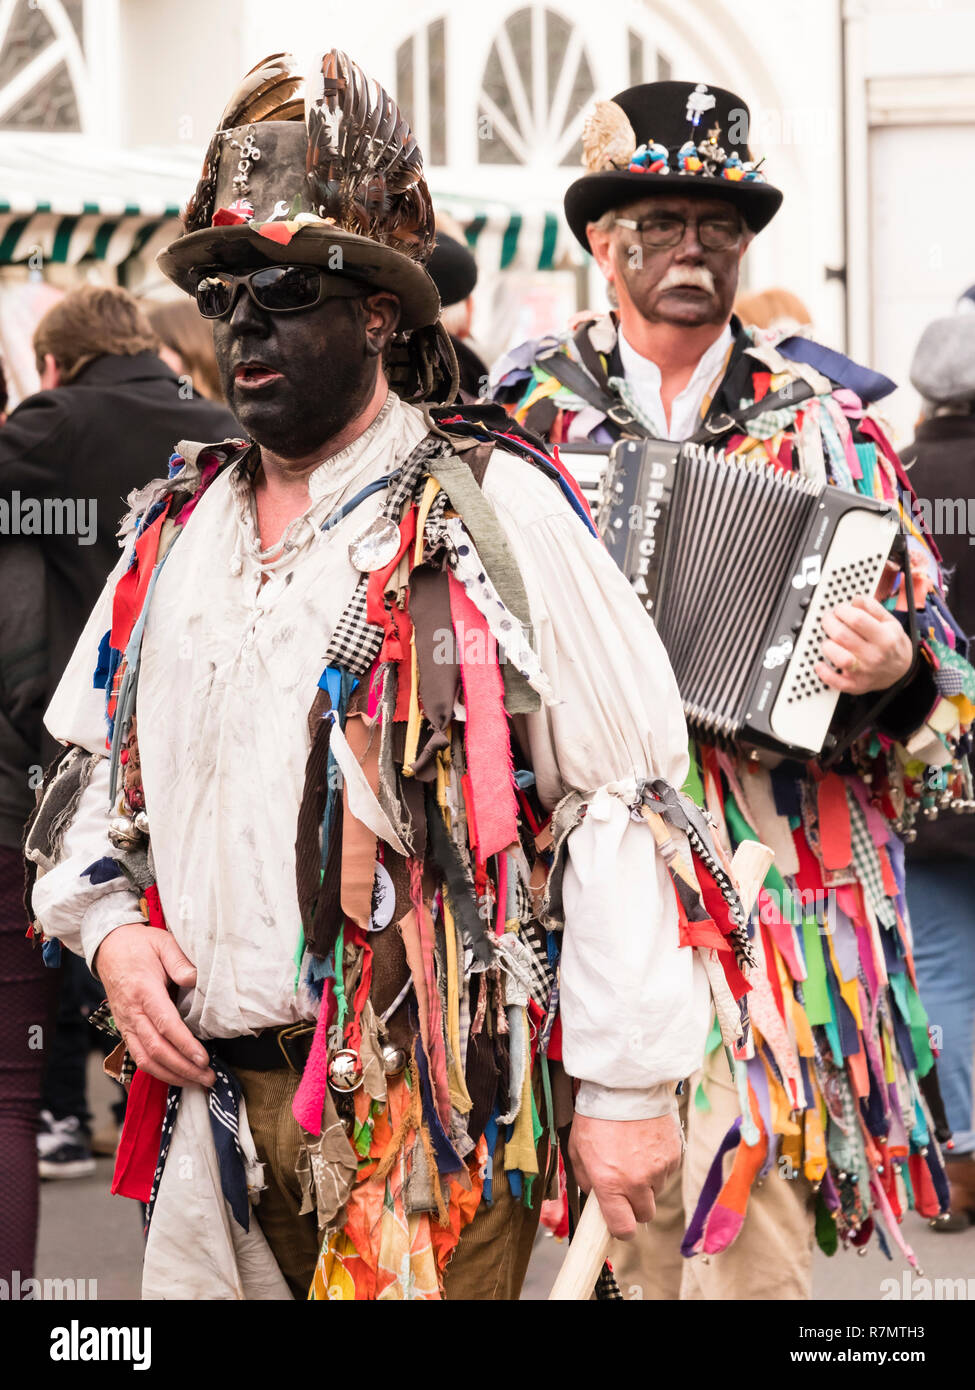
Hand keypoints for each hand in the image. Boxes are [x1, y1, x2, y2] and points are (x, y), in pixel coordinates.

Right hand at [93, 925, 214, 1087]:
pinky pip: (139, 1057)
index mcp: (144, 991)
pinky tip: (176, 1076)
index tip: (204, 1059)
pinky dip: (157, 1071)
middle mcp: (132, 1013)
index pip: (165, 1025)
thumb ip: (180, 961)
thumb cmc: (140, 945)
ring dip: (171, 1075)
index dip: (185, 1045)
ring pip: (146, 1060)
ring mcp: (126, 1024)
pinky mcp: (125, 1029)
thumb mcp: (163, 943)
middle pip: (156, 1050)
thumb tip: (195, 979)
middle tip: (208, 1078)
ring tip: (197, 1082)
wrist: (109, 947)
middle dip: (183, 1068)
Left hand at [569, 1111, 682, 1240]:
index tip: (619, 1222)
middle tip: (625, 1186)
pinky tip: (645, 1144)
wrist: (625, 1085)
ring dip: (646, 1182)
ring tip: (633, 1155)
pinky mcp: (674, 1154)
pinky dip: (658, 1165)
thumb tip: (596, 1195)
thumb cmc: (597, 1115)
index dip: (621, 1229)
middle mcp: (637, 1180)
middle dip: (635, 1206)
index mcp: (610, 1183)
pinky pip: (667, 1172)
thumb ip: (586, 1179)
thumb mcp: (577, 1149)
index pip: (623, 1227)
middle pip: (644, 1215)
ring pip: (656, 1191)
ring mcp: (659, 1168)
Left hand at [816, 594, 913, 695]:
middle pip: (843, 636)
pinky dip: (824, 673)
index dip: (843, 610)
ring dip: (828, 645)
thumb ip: (873, 608)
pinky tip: (820, 663)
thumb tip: (855, 599)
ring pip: (838, 657)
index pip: (857, 620)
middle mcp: (874, 656)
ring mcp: (864, 672)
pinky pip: (836, 682)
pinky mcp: (856, 685)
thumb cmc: (893, 645)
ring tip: (830, 640)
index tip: (840, 609)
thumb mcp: (890, 622)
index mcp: (885, 638)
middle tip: (829, 619)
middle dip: (830, 622)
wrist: (902, 671)